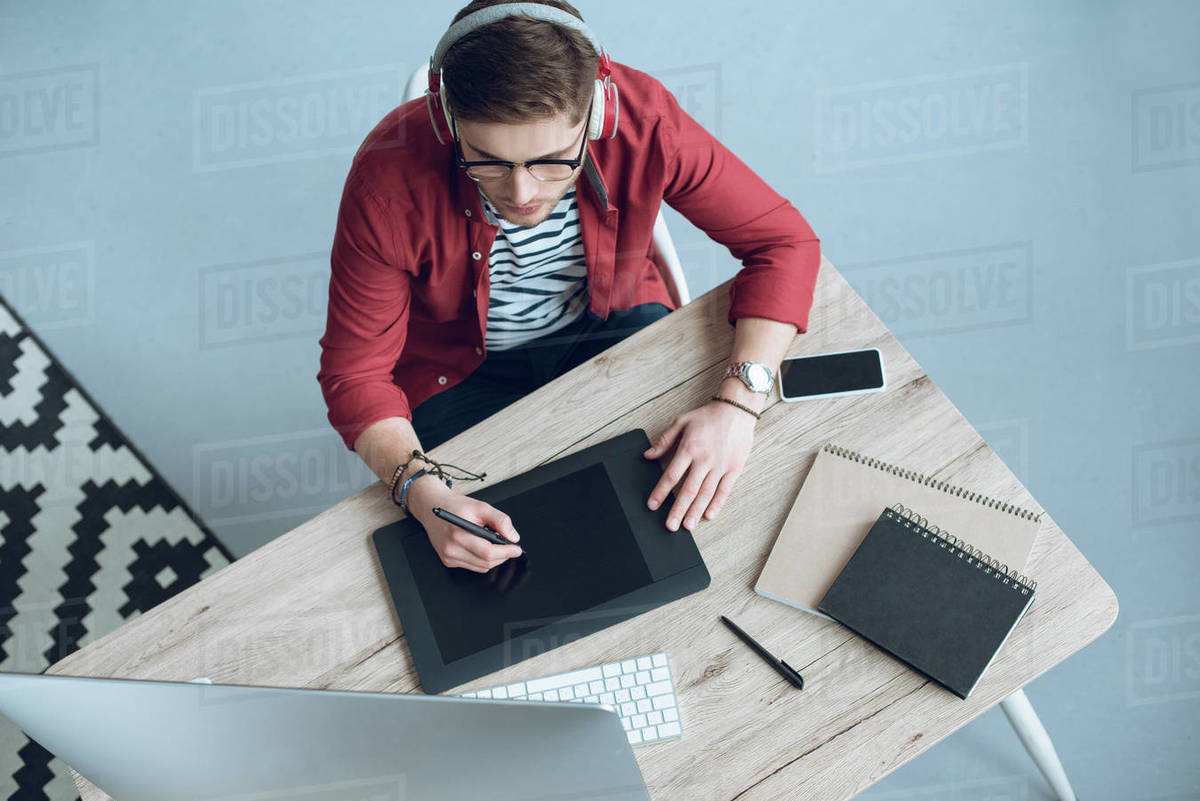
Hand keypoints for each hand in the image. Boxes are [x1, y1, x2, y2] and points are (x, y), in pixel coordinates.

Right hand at [405, 476, 522, 572]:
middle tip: (509, 546)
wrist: (432, 507)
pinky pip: (473, 566)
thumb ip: (500, 521)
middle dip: (503, 556)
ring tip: (494, 543)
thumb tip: (513, 537)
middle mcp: (451, 549)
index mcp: (458, 534)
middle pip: (486, 563)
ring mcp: (449, 557)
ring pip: (481, 567)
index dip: (506, 552)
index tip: (516, 549)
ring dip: (494, 559)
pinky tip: (482, 546)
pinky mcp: (448, 561)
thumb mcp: (481, 507)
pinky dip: (482, 559)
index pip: (488, 552)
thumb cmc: (455, 506)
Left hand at [643, 400, 755, 531]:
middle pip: (688, 490)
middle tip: (669, 526)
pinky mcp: (734, 469)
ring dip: (695, 512)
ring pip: (705, 494)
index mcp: (689, 449)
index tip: (652, 505)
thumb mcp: (681, 422)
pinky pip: (724, 490)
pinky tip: (709, 515)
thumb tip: (648, 455)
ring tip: (687, 526)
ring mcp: (720, 466)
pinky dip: (717, 504)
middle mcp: (704, 460)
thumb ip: (664, 441)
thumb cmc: (707, 417)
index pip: (671, 475)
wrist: (736, 410)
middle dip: (677, 510)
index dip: (660, 492)